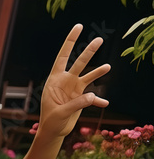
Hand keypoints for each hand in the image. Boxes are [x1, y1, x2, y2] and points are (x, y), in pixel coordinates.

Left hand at [37, 23, 110, 139]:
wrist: (53, 131)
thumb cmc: (51, 121)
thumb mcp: (60, 113)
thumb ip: (76, 104)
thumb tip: (93, 95)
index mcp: (54, 80)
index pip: (62, 56)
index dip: (70, 41)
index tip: (78, 27)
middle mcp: (65, 81)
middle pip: (79, 63)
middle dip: (89, 51)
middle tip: (99, 39)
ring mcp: (74, 89)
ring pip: (88, 76)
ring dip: (98, 71)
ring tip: (108, 67)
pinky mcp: (81, 98)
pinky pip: (93, 97)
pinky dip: (98, 100)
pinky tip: (104, 104)